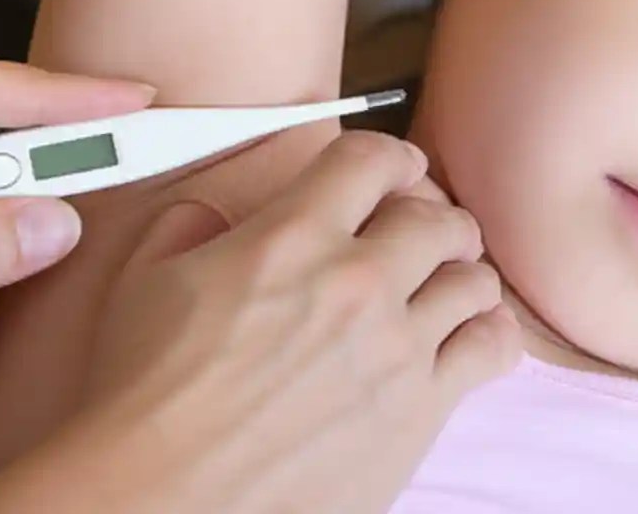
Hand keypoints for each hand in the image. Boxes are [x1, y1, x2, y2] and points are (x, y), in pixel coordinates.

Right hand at [0, 132, 521, 513]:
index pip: (373, 160)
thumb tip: (213, 218)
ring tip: (442, 284)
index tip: (394, 172)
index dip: (390, 158)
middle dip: (429, 215)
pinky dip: (489, 329)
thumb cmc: (145, 396)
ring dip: (460, 272)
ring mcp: (394, 348)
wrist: (163, 495)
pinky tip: (469, 333)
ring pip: (473, 278)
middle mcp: (353, 282)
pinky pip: (492, 348)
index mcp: (290, 238)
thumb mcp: (145, 282)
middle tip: (418, 232)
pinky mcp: (418, 410)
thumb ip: (189, 226)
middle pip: (436, 217)